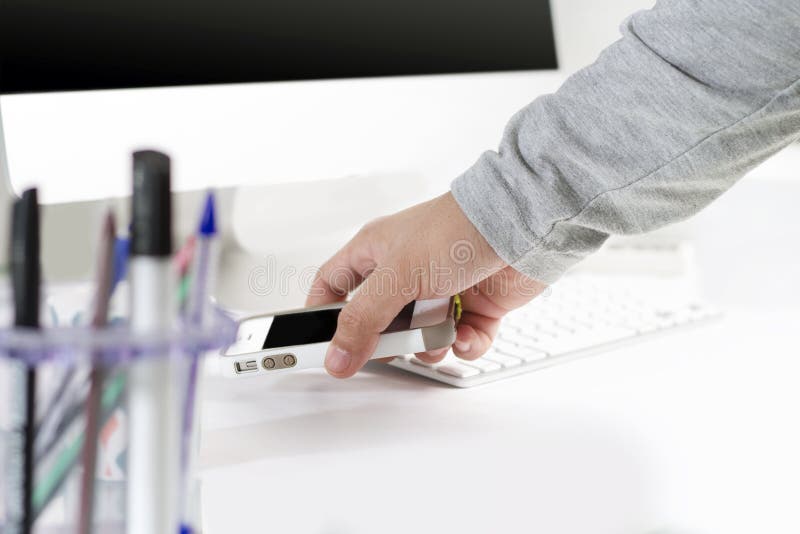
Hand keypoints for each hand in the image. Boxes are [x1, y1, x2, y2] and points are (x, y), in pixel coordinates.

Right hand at [306, 192, 546, 377]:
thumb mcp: (398, 275)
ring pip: (420, 336)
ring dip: (430, 345)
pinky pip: (460, 339)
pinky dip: (465, 344)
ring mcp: (440, 289)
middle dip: (386, 340)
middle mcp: (405, 271)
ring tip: (440, 333)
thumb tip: (336, 357)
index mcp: (376, 251)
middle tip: (392, 346)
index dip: (323, 313)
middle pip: (377, 320)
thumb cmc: (459, 229)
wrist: (522, 226)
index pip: (333, 283)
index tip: (322, 344)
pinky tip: (468, 335)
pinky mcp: (473, 305)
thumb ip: (363, 320)